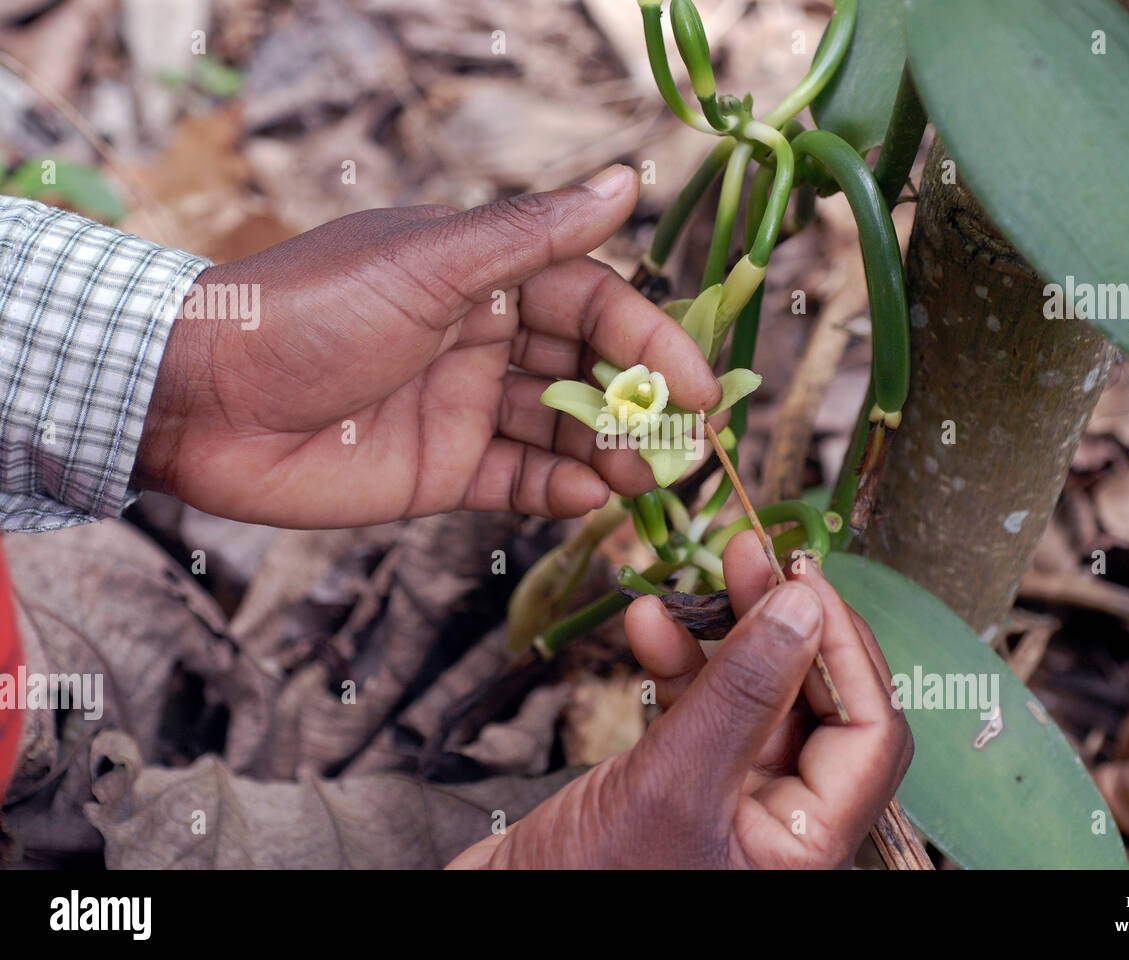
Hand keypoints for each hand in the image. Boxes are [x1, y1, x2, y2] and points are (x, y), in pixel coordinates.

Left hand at [134, 165, 720, 526]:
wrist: (201, 400)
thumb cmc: (309, 310)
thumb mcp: (429, 265)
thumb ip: (532, 235)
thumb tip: (628, 179)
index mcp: (483, 275)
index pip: (594, 302)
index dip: (651, 341)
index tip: (698, 384)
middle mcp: (483, 338)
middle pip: (588, 371)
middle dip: (641, 406)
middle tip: (689, 444)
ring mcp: (464, 407)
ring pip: (563, 431)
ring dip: (610, 454)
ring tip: (644, 477)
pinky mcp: (442, 470)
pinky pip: (518, 481)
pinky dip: (559, 492)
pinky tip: (589, 499)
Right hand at [448, 531, 911, 868]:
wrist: (494, 919)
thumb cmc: (581, 889)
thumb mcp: (672, 784)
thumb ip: (742, 694)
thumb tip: (804, 608)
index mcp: (807, 846)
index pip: (868, 733)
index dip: (845, 650)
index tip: (805, 580)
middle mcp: (782, 824)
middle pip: (816, 703)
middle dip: (785, 626)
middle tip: (755, 556)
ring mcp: (732, 800)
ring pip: (756, 696)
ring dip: (726, 634)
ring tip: (702, 576)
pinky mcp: (682, 783)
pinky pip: (702, 709)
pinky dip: (680, 663)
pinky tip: (649, 625)